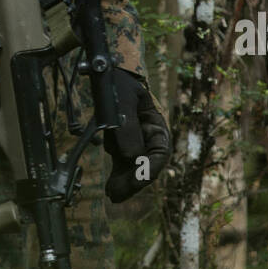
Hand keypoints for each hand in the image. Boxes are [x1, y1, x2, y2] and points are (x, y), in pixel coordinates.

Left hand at [104, 67, 170, 202]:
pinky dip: (118, 176)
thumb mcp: (123, 100)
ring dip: (124, 183)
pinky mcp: (123, 145)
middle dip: (133, 182)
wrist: (108, 74)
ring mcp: (136, 143)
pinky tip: (111, 188)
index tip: (137, 179)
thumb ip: (127, 126)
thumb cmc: (120, 83)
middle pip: (146, 166)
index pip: (159, 153)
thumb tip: (132, 157)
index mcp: (157, 125)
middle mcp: (149, 137)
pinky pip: (123, 164)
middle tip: (117, 193)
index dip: (149, 169)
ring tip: (112, 193)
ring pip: (134, 169)